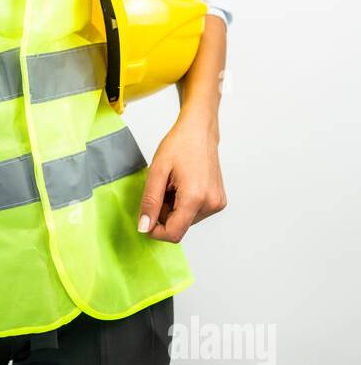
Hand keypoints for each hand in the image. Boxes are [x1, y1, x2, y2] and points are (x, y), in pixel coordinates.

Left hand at [137, 111, 226, 243]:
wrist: (199, 130)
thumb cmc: (179, 145)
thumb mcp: (157, 172)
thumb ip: (150, 202)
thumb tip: (144, 227)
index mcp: (195, 197)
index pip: (173, 233)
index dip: (155, 231)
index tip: (146, 218)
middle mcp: (211, 203)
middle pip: (179, 227)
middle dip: (164, 214)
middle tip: (162, 189)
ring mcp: (217, 203)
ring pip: (185, 221)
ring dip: (173, 209)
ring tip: (173, 185)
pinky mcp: (219, 201)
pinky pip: (194, 213)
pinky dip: (183, 205)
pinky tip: (183, 186)